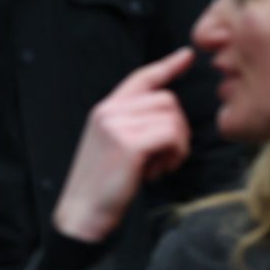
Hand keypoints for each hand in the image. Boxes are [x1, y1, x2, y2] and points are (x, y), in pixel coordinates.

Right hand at [52, 47, 195, 244]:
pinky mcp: (128, 144)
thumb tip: (168, 113)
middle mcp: (109, 111)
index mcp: (105, 109)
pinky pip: (171, 136)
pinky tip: (158, 171)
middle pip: (167, 100)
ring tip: (159, 166)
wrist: (82, 213)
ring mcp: (116, 125)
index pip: (141, 78)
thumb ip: (133, 124)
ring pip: (172, 118)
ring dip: (177, 145)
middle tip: (165, 157)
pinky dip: (174, 155)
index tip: (187, 55)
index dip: (167, 65)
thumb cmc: (103, 185)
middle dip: (177, 129)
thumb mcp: (114, 145)